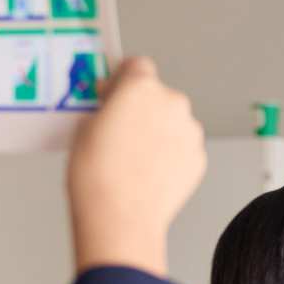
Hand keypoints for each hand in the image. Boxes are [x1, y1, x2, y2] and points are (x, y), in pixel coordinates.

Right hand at [68, 56, 205, 276]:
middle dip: (140, 107)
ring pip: (171, 122)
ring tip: (133, 156)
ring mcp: (189, 132)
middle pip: (157, 95)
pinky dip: (168, 154)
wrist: (119, 217)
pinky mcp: (198, 159)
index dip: (123, 75)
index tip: (116, 85)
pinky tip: (147, 171)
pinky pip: (181, 147)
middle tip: (119, 126)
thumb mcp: (85, 127)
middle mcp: (172, 104)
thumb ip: (105, 108)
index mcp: (142, 88)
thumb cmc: (98, 176)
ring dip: (156, 131)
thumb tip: (112, 108)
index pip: (137, 65)